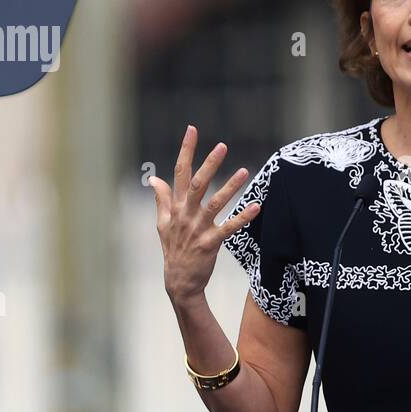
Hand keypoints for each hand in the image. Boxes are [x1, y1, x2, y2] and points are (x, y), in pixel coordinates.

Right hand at [149, 124, 260, 305]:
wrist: (179, 281)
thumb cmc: (173, 249)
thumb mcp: (163, 223)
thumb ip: (161, 199)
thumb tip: (153, 178)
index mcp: (176, 207)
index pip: (179, 173)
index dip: (186, 150)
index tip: (192, 130)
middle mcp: (186, 214)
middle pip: (197, 184)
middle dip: (209, 164)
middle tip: (222, 146)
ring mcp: (197, 229)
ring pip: (214, 203)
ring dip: (230, 187)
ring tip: (245, 171)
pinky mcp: (209, 243)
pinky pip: (228, 228)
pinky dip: (243, 217)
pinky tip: (256, 207)